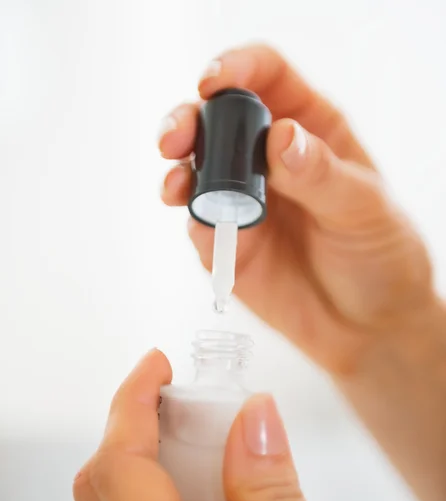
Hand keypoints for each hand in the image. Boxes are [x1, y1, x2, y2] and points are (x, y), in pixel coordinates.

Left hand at [74, 350, 353, 500]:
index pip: (119, 465)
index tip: (156, 366)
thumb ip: (273, 498)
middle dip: (131, 422)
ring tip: (202, 435)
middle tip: (180, 395)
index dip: (130, 402)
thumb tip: (253, 417)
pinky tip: (206, 489)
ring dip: (143, 455)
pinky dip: (156, 490)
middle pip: (101, 484)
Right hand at [158, 44, 434, 374]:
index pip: (267, 79)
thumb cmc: (380, 258)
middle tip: (175, 137)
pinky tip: (205, 228)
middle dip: (188, 120)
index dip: (236, 70)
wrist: (366, 325)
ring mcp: (245, 201)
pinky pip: (200, 224)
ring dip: (178, 172)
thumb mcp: (365, 210)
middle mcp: (269, 160)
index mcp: (310, 130)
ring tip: (177, 187)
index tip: (213, 82)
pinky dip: (195, 222)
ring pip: (196, 170)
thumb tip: (280, 137)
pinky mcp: (229, 242)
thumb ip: (322, 174)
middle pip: (217, 120)